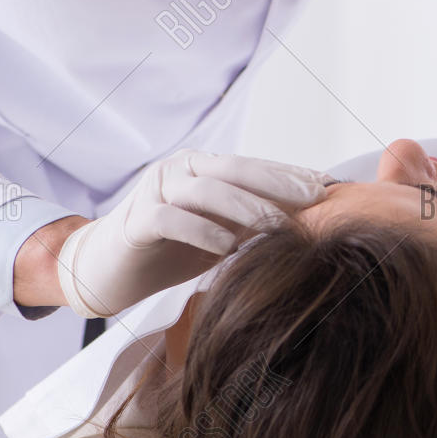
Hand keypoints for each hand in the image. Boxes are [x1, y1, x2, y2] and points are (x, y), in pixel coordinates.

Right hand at [55, 149, 333, 317]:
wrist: (106, 270)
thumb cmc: (171, 250)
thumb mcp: (221, 231)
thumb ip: (254, 220)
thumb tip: (311, 218)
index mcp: (203, 168)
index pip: (254, 166)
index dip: (291, 174)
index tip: (330, 187)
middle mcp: (180, 170)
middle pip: (235, 169)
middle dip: (278, 183)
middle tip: (315, 199)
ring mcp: (155, 192)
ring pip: (207, 190)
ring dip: (246, 207)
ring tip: (279, 226)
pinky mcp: (135, 222)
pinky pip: (171, 219)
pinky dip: (202, 231)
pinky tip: (228, 246)